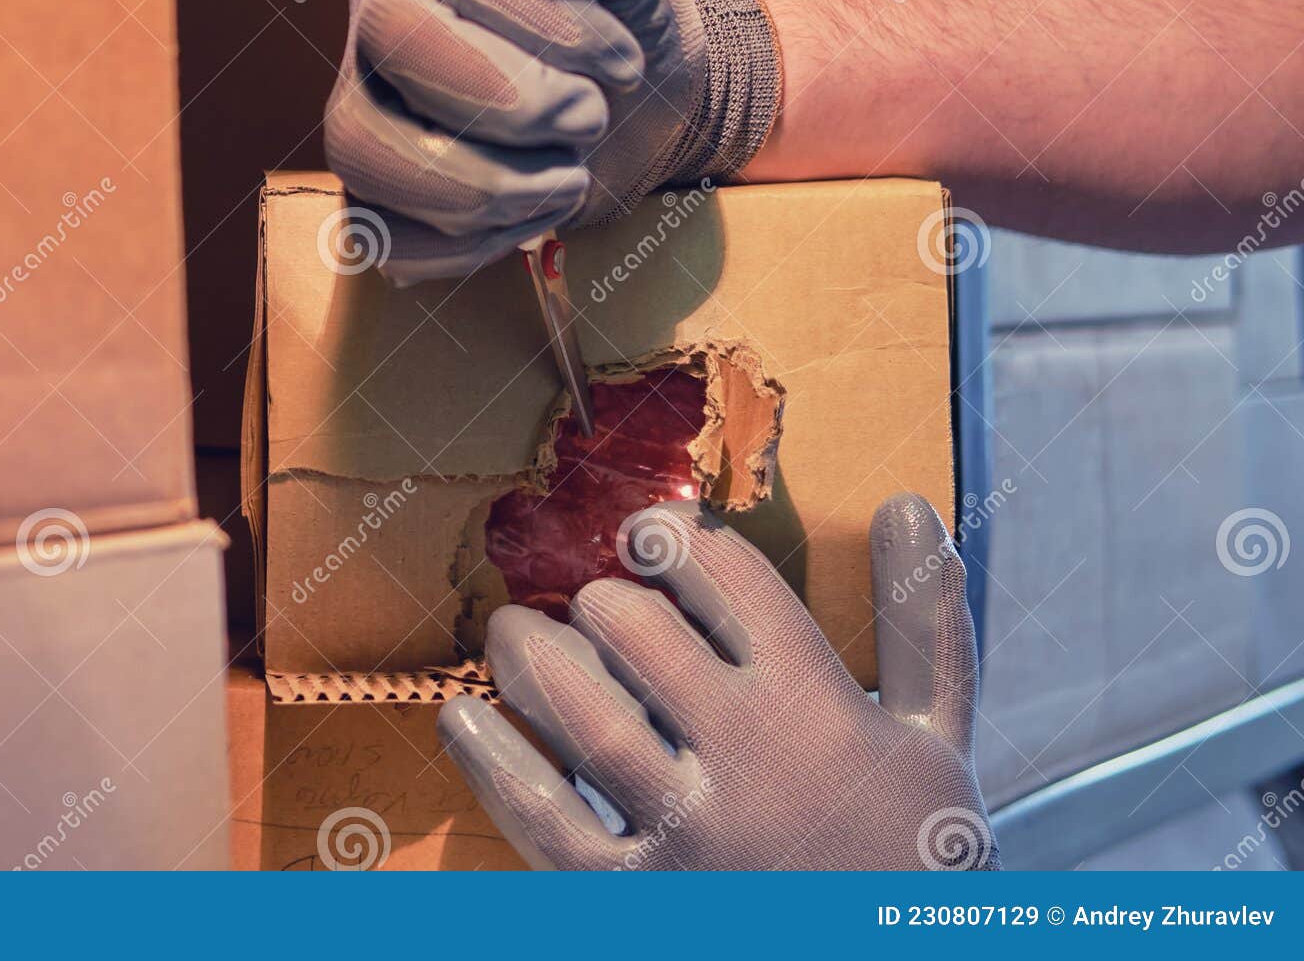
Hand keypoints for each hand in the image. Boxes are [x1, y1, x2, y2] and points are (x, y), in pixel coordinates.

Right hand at [324, 0, 779, 282]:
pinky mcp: (372, 182)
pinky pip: (375, 229)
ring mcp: (364, 93)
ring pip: (360, 143)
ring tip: (565, 179)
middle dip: (510, 99)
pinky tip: (527, 214)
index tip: (623, 60)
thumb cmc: (627, 23)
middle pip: (393, 36)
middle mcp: (383, 0)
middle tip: (589, 119)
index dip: (550, 21)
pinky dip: (465, 243)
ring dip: (484, 183)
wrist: (638, 108)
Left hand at [438, 493, 997, 870]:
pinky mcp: (637, 902)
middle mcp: (749, 759)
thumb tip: (906, 500)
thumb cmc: (915, 860)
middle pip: (637, 632)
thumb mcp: (938, 738)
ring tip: (512, 632)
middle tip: (593, 601)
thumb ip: (922, 618)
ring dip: (531, 655)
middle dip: (603, 600)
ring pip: (581, 711)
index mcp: (818, 705)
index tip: (650, 534)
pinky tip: (464, 718)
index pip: (726, 576)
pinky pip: (546, 819)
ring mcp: (688, 833)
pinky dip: (493, 762)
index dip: (673, 536)